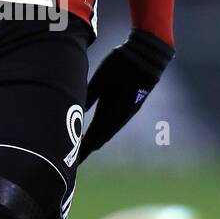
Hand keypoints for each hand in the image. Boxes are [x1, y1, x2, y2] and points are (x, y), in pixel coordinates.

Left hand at [77, 28, 173, 162]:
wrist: (147, 58)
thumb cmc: (120, 65)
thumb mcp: (99, 80)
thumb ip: (87, 98)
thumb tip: (74, 113)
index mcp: (110, 113)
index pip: (93, 138)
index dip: (82, 150)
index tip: (72, 161)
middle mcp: (120, 118)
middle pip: (100, 139)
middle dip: (87, 148)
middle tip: (74, 158)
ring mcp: (127, 114)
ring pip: (107, 133)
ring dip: (96, 141)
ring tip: (83, 148)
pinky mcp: (130, 108)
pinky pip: (114, 126)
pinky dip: (103, 132)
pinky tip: (98, 133)